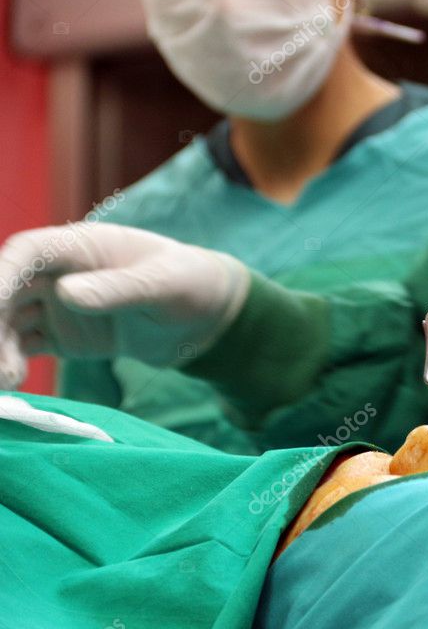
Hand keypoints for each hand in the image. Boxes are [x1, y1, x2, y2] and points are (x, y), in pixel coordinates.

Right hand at [0, 223, 249, 365]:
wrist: (207, 317)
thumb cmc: (191, 284)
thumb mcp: (162, 284)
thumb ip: (119, 289)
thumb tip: (66, 294)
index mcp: (83, 246)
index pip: (27, 251)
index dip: (1, 275)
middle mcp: (61, 273)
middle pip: (6, 290)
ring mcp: (58, 305)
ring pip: (9, 322)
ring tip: (7, 380)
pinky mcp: (64, 336)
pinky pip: (24, 347)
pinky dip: (11, 362)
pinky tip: (11, 381)